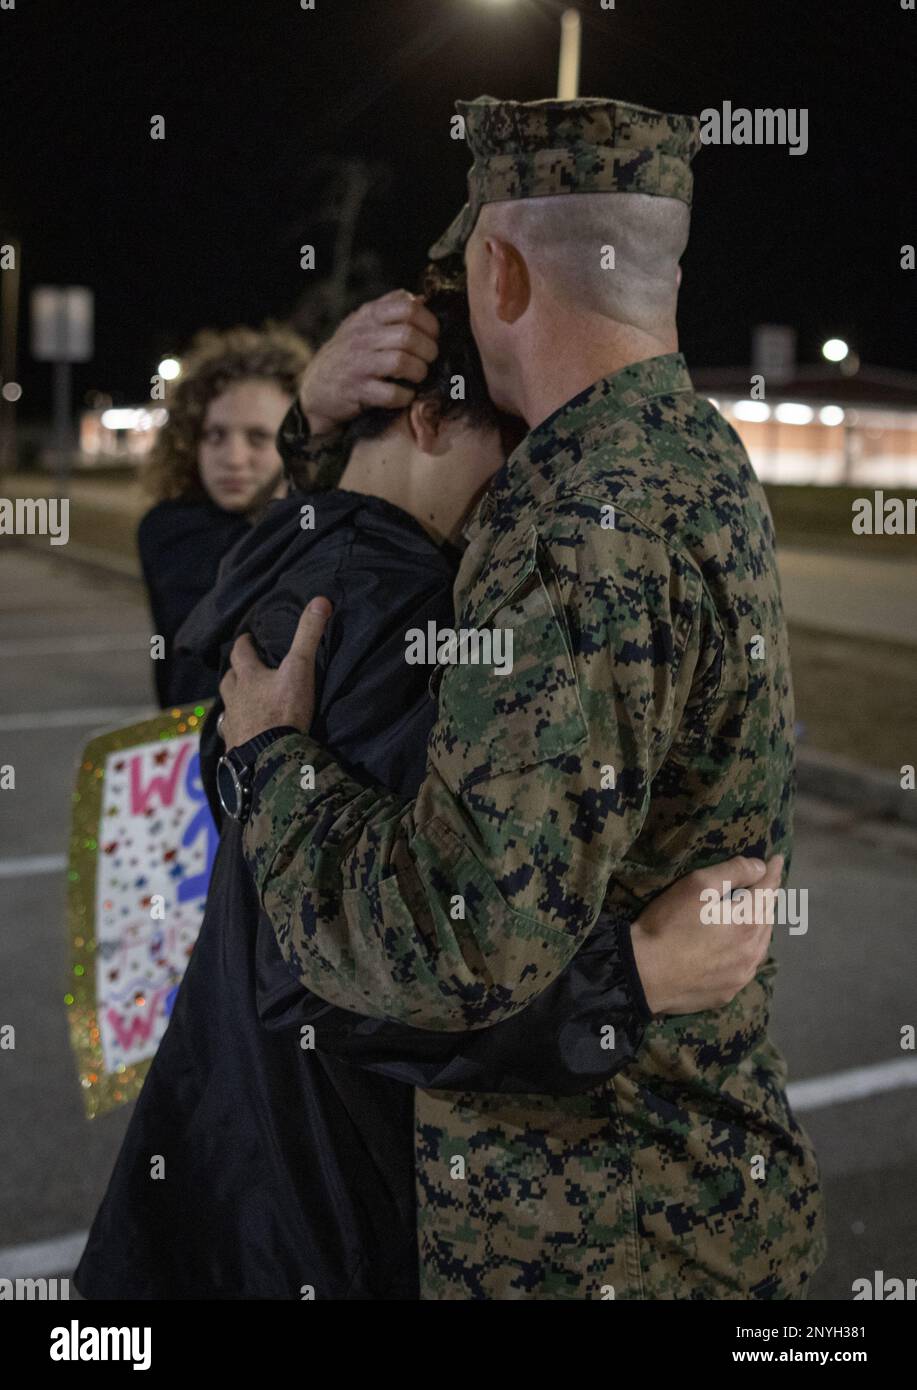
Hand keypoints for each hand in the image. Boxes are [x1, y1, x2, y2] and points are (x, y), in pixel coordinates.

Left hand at [219, 598, 333, 748]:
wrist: (268, 757)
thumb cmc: (283, 711)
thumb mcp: (299, 669)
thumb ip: (308, 636)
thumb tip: (320, 600)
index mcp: (248, 676)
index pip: (240, 652)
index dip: (244, 643)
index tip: (247, 638)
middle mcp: (234, 697)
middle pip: (228, 678)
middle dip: (234, 671)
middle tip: (242, 668)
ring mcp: (233, 723)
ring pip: (228, 705)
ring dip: (234, 699)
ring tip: (242, 699)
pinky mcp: (235, 746)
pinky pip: (232, 732)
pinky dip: (238, 728)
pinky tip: (245, 733)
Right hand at [299, 289, 439, 434]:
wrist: (316, 386)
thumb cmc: (348, 353)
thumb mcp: (362, 322)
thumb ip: (389, 307)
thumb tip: (422, 298)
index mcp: (368, 316)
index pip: (407, 307)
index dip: (429, 322)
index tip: (433, 335)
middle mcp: (362, 337)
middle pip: (408, 336)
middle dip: (428, 350)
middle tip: (429, 359)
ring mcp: (359, 364)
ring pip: (401, 362)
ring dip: (419, 371)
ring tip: (418, 375)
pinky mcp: (358, 390)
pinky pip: (391, 393)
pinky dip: (405, 396)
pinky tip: (405, 394)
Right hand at [630, 855, 782, 1015]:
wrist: (643, 975)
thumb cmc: (668, 925)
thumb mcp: (697, 886)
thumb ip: (733, 872)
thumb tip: (761, 866)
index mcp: (748, 922)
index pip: (768, 890)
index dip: (773, 872)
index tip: (778, 859)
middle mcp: (752, 951)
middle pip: (767, 919)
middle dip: (767, 900)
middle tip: (766, 886)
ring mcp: (741, 976)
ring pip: (760, 946)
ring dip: (760, 927)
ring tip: (756, 916)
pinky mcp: (727, 993)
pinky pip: (745, 968)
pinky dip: (747, 953)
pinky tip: (738, 951)